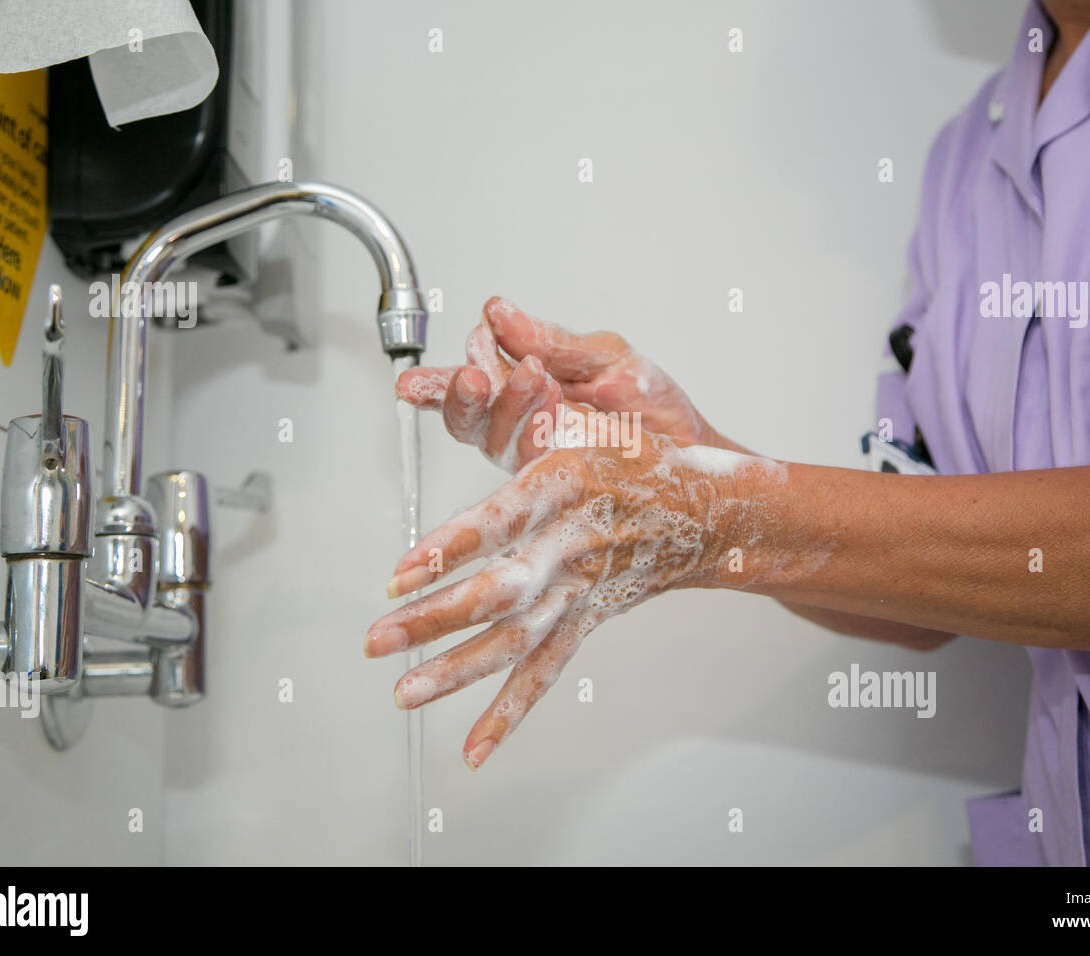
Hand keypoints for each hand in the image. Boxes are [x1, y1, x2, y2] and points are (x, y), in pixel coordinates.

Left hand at [365, 432, 785, 768]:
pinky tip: (473, 748)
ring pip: (515, 642)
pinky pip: (545, 673)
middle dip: (433, 620)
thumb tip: (486, 330)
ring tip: (404, 695)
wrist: (710, 512)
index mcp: (567, 488)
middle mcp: (573, 548)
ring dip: (456, 672)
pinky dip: (508, 713)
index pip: (500, 523)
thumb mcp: (591, 413)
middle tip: (378, 640)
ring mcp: (581, 593)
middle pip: (499, 594)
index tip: (400, 572)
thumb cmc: (641, 457)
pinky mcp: (587, 621)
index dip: (450, 549)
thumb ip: (533, 394)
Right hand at [395, 297, 737, 472]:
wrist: (695, 450)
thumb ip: (551, 340)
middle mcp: (521, 428)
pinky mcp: (559, 482)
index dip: (436, 384)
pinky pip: (532, 463)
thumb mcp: (606, 356)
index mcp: (523, 389)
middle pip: (468, 419)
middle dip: (461, 396)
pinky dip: (538, 430)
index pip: (471, 384)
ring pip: (495, 441)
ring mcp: (538, 459)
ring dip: (506, 407)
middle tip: (473, 374)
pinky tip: (550, 406)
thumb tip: (497, 312)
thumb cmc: (651, 406)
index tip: (412, 383)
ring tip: (531, 376)